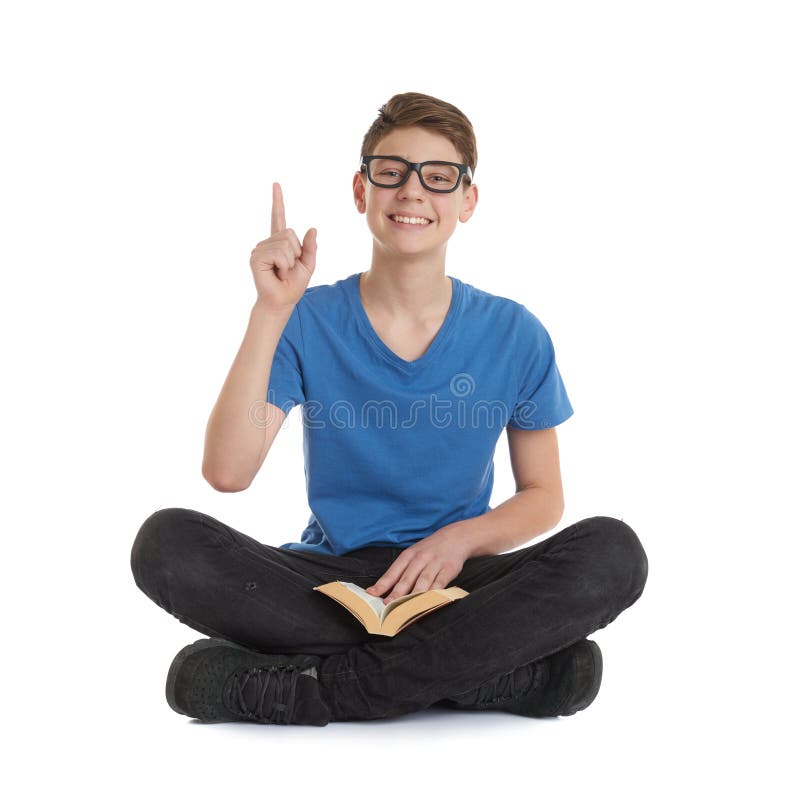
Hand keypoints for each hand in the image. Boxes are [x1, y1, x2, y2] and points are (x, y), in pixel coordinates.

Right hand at [249, 182, 316, 312]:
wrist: (282, 301)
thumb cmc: (293, 285)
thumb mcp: (308, 265)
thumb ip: (311, 247)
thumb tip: (312, 228)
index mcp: (280, 242)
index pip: (278, 217)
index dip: (278, 201)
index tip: (276, 184)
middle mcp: (268, 242)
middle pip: (290, 233)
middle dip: (296, 253)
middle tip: (288, 268)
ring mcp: (260, 249)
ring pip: (285, 244)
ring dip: (289, 261)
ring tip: (281, 271)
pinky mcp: (256, 257)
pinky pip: (278, 253)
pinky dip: (283, 264)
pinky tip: (276, 272)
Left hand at [365, 526, 470, 604]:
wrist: (455, 537)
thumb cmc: (430, 549)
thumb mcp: (414, 554)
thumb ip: (401, 571)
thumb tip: (385, 589)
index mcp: (408, 555)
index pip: (393, 572)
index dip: (382, 584)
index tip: (371, 594)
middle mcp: (420, 559)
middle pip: (406, 579)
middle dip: (396, 594)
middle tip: (387, 607)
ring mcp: (434, 564)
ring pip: (422, 582)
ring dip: (413, 597)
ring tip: (405, 609)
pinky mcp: (448, 570)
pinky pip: (440, 584)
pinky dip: (433, 594)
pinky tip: (427, 603)